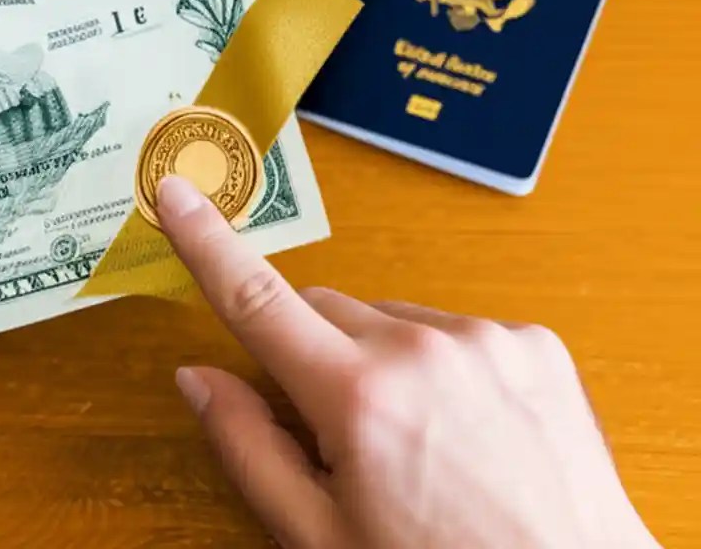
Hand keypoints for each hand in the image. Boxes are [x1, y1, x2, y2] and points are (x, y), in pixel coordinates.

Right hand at [155, 176, 657, 548]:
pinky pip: (454, 330)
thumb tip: (198, 378)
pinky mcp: (534, 344)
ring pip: (389, 321)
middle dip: (312, 355)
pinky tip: (465, 429)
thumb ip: (249, 448)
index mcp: (359, 398)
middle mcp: (424, 349)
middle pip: (322, 310)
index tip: (175, 195)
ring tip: (416, 442)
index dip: (206, 244)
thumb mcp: (322, 535)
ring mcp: (486, 340)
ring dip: (381, 361)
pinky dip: (442, 366)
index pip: (257, 300)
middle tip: (336, 432)